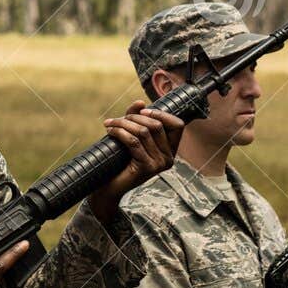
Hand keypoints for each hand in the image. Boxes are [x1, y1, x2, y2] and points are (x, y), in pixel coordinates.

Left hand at [88, 102, 183, 223]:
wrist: (109, 186)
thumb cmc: (120, 159)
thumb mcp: (130, 134)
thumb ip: (136, 117)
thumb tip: (140, 102)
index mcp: (170, 149)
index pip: (178, 125)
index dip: (161, 113)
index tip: (143, 110)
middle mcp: (169, 158)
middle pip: (156, 125)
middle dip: (135, 117)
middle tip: (118, 120)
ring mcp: (160, 165)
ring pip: (143, 132)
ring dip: (123, 123)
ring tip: (110, 124)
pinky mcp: (147, 168)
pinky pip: (133, 142)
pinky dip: (120, 132)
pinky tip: (109, 131)